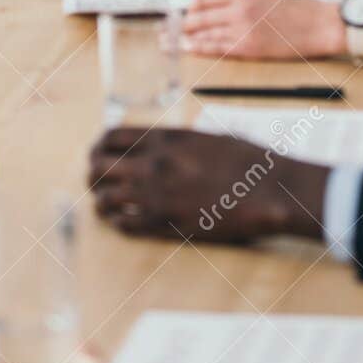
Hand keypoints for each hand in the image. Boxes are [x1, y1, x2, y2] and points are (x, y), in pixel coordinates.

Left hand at [88, 126, 328, 242]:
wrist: (269, 189)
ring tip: (107, 204)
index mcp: (166, 138)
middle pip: (98, 167)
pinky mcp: (166, 224)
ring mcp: (158, 195)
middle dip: (93, 174)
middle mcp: (155, 164)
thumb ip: (176, 142)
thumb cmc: (247, 161)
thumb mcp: (207, 137)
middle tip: (96, 181)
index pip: (111, 137)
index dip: (99, 146)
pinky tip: (124, 221)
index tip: (98, 154)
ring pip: (105, 199)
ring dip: (102, 201)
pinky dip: (118, 223)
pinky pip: (124, 225)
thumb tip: (157, 147)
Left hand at [181, 0, 343, 59]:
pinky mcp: (247, 46)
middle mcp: (239, 7)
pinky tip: (190, 50)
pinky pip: (216, 47)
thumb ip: (241, 2)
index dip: (192, 6)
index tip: (187, 12)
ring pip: (204, 32)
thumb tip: (217, 11)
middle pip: (199, 15)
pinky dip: (199, 49)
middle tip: (173, 30)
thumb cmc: (295, 12)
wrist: (316, 25)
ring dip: (185, 39)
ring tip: (172, 43)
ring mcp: (242, 27)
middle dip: (183, 24)